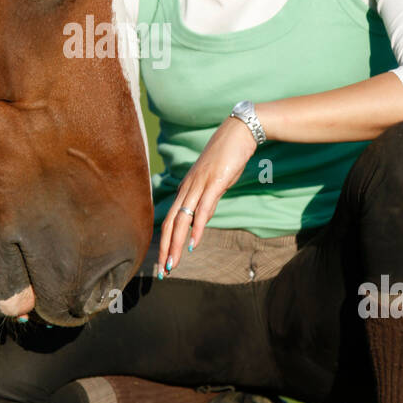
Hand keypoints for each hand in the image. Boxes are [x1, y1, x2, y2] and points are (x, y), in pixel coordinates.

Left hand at [157, 115, 257, 275]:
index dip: (165, 242)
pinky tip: (193, 244)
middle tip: (163, 271)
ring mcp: (200, 185)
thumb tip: (202, 218)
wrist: (239, 131)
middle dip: (165, 249)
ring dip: (176, 244)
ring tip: (172, 264)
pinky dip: (196, 228)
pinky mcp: (215, 183)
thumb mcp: (215, 182)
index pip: (169, 219)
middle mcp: (188, 187)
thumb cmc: (228, 156)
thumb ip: (207, 200)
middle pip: (170, 223)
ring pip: (182, 219)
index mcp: (186, 188)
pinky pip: (202, 209)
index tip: (164, 261)